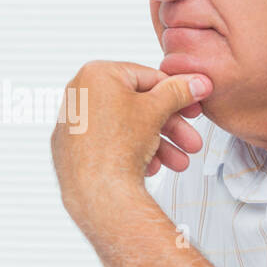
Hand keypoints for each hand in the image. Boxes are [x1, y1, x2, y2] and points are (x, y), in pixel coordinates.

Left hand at [50, 61, 210, 223]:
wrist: (96, 193)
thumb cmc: (115, 148)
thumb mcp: (157, 110)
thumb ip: (179, 92)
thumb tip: (193, 83)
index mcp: (95, 74)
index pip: (147, 77)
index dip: (176, 93)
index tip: (191, 102)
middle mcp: (79, 94)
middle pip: (138, 105)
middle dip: (170, 125)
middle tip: (189, 137)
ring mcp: (73, 122)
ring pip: (127, 127)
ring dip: (158, 143)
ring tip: (177, 160)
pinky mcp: (73, 147)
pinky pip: (110, 142)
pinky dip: (133, 152)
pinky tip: (151, 165)